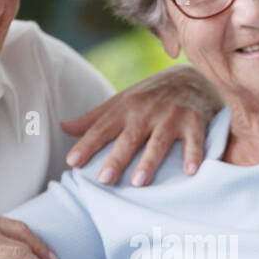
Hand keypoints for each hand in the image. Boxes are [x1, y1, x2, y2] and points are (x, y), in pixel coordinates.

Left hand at [61, 65, 221, 185]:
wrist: (191, 76)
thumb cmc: (149, 97)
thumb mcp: (121, 103)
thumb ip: (94, 119)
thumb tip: (64, 127)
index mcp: (125, 108)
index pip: (102, 129)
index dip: (87, 145)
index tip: (72, 162)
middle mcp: (147, 111)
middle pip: (129, 137)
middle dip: (117, 158)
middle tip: (105, 179)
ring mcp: (171, 115)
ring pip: (159, 141)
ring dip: (149, 161)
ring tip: (139, 182)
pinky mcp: (194, 121)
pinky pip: (194, 140)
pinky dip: (194, 155)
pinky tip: (191, 171)